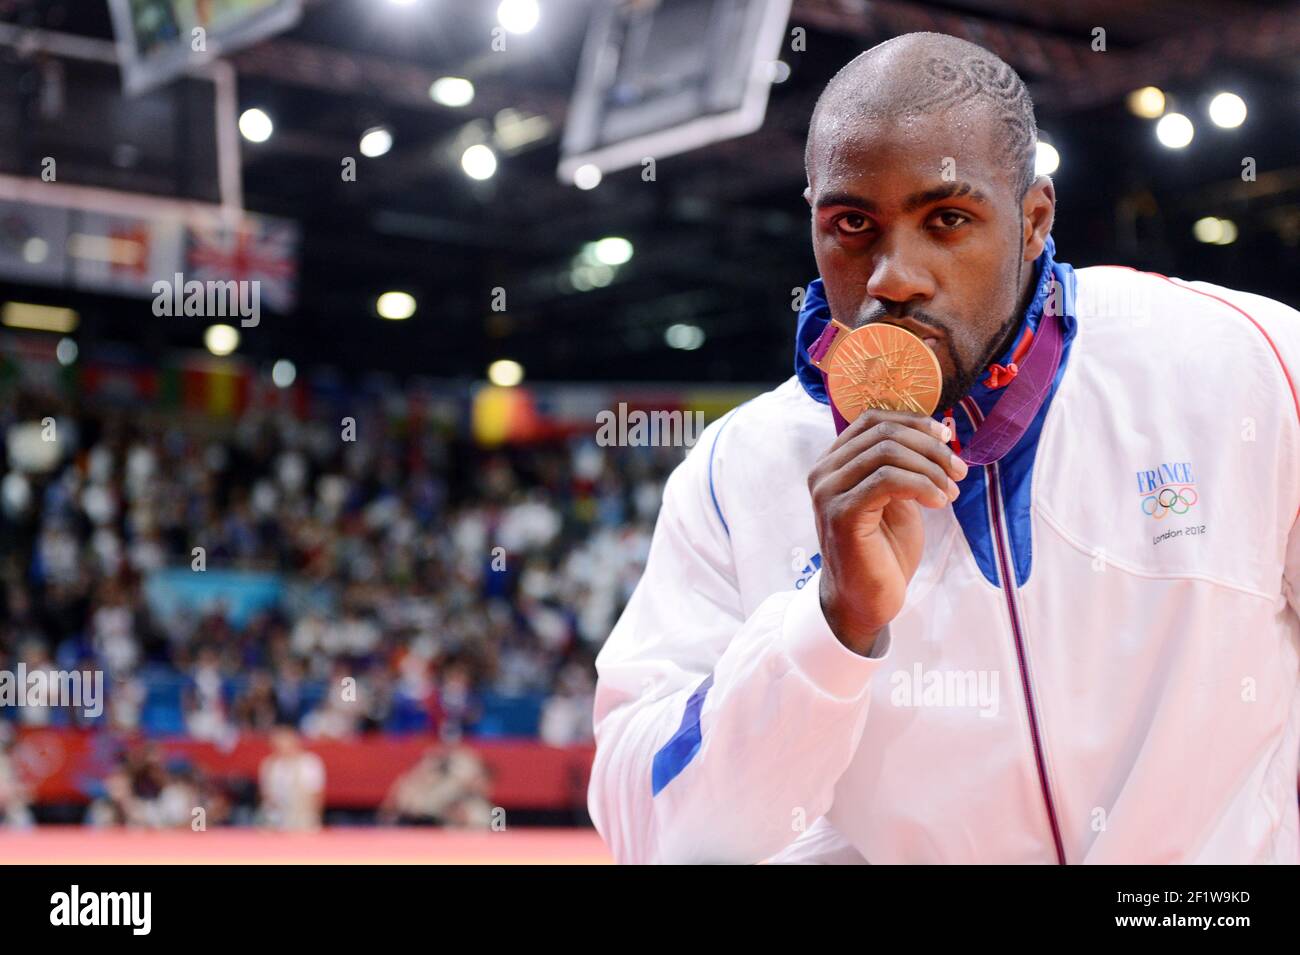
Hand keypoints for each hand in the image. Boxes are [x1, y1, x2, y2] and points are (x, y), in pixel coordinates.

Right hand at [806, 409, 967, 654]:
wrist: (866, 601)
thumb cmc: (883, 551)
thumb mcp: (896, 497)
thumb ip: (903, 465)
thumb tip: (936, 432)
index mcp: (834, 463)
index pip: (872, 419)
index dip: (914, 421)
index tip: (947, 438)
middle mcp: (824, 472)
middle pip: (883, 432)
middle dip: (930, 447)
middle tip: (958, 471)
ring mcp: (828, 492)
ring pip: (887, 452)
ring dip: (930, 468)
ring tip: (950, 492)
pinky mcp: (841, 514)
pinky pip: (887, 479)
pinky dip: (921, 485)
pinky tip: (938, 503)